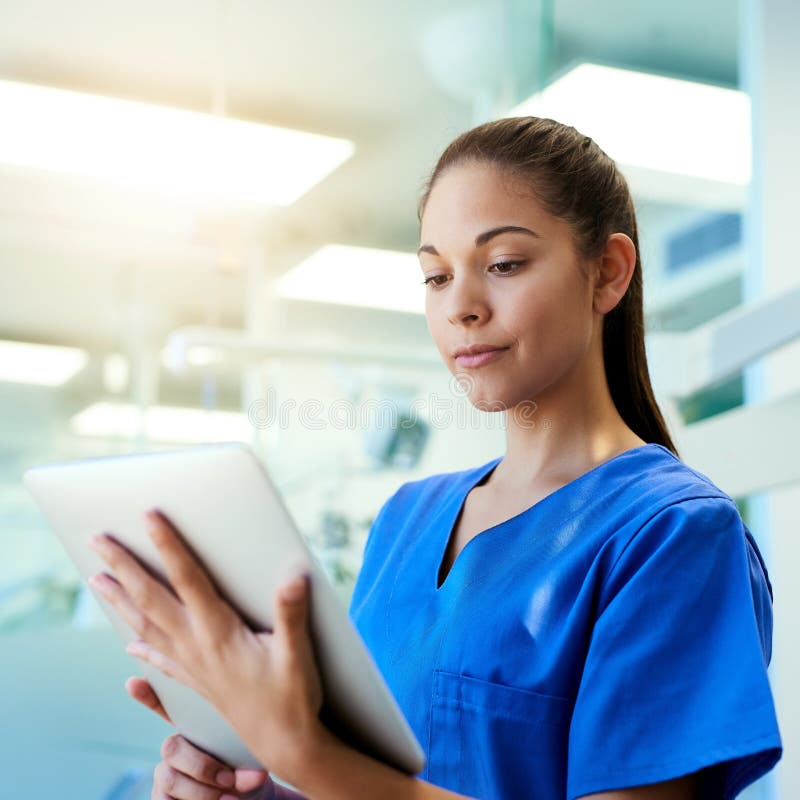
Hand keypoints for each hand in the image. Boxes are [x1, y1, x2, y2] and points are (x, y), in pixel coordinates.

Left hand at [88, 509, 325, 783]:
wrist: (284, 744)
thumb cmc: (292, 698)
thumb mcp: (298, 653)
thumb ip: (291, 612)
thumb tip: (293, 574)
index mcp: (219, 633)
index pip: (187, 580)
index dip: (168, 546)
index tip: (150, 517)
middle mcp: (197, 646)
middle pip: (151, 600)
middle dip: (123, 567)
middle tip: (98, 540)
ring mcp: (193, 665)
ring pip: (146, 627)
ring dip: (120, 601)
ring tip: (96, 580)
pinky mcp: (197, 681)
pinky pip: (159, 659)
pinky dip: (141, 646)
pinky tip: (130, 645)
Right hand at [126, 679, 271, 798]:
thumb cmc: (248, 774)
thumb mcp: (253, 762)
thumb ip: (249, 763)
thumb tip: (251, 776)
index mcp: (197, 727)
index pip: (168, 706)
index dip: (149, 694)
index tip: (133, 681)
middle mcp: (176, 748)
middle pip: (171, 748)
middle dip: (203, 766)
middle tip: (231, 780)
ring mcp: (166, 773)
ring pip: (170, 777)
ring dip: (202, 792)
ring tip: (230, 799)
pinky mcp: (161, 798)